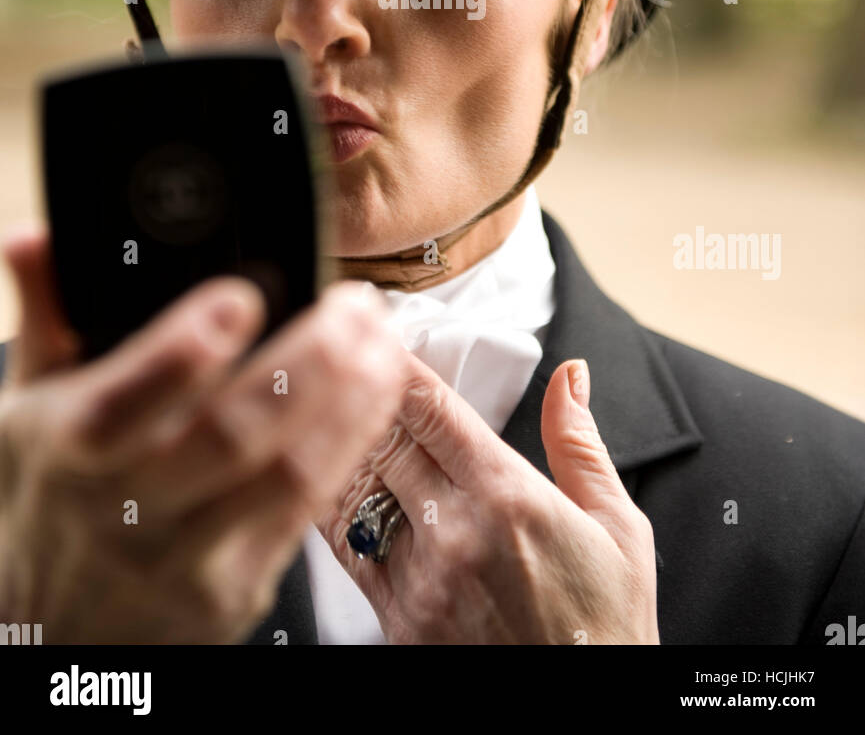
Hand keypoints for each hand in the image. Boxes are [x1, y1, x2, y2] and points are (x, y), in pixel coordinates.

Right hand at [0, 225, 407, 643]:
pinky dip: (349, 445)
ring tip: (382, 341)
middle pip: (231, 434)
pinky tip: (374, 397)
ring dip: (350, 400)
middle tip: (356, 305)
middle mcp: (125, 507)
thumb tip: (36, 237)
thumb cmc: (48, 500)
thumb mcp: (25, 410)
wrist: (50, 631)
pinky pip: (306, 511)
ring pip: (286, 474)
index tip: (241, 296)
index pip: (122, 401)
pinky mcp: (234, 588)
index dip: (183, 350)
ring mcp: (183, 556)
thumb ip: (47, 315)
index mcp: (69, 447)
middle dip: (311, 361)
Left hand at [319, 354, 659, 643]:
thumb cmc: (606, 628)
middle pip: (386, 437)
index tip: (378, 331)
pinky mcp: (400, 620)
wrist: (583, 717)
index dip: (399, 363)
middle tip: (345, 354)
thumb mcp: (618, 527)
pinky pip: (349, 549)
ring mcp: (420, 579)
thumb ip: (580, 443)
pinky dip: (338, 506)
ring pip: (357, 488)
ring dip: (344, 442)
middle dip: (365, 392)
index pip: (433, 409)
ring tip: (327, 406)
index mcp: (508, 497)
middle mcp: (456, 533)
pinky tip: (332, 480)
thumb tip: (572, 377)